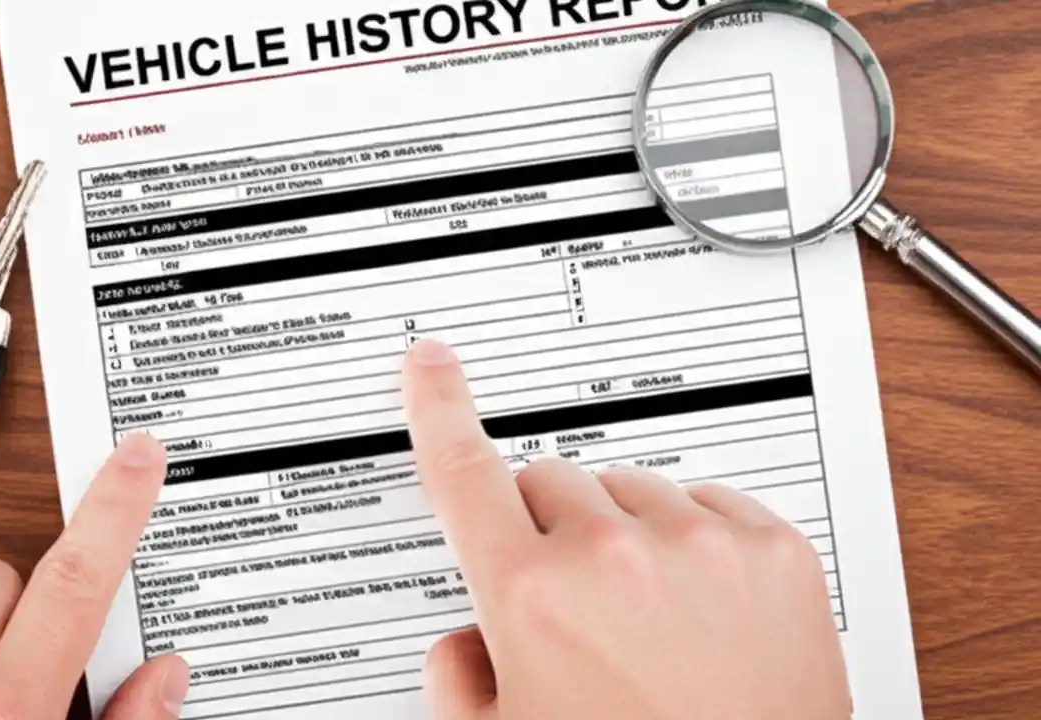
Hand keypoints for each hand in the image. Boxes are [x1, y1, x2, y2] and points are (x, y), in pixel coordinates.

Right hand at [401, 339, 849, 719]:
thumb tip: (465, 641)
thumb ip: (454, 679)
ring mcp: (699, 546)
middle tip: (569, 605)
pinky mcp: (773, 550)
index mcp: (532, 597)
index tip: (433, 366)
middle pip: (547, 481)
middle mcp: (612, 555)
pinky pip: (707, 502)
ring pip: (628, 489)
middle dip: (543, 531)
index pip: (462, 471)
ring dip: (620, 535)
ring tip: (643, 619)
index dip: (438, 408)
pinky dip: (692, 542)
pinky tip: (695, 611)